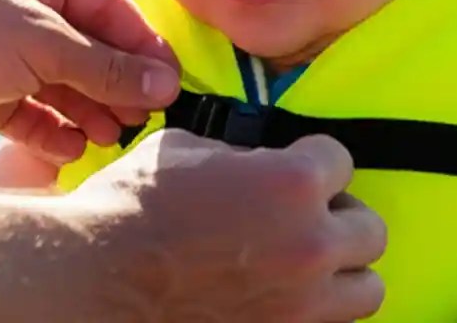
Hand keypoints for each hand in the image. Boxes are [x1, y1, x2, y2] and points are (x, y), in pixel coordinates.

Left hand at [0, 0, 180, 163]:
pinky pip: (33, 116)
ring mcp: (6, 57)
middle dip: (118, 85)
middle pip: (90, 52)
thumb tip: (165, 85)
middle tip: (149, 116)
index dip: (143, 45)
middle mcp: (27, 12)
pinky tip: (75, 147)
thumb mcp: (45, 42)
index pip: (111, 9)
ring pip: (65, 88)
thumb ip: (107, 68)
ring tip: (115, 136)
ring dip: (91, 112)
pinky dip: (54, 132)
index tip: (173, 80)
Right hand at [61, 129, 387, 320]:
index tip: (291, 170)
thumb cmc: (129, 210)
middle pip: (368, 230)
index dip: (311, 162)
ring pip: (367, 289)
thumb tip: (259, 161)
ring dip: (341, 273)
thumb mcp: (188, 150)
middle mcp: (312, 246)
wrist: (88, 281)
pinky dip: (314, 312)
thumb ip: (242, 155)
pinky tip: (280, 297)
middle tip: (302, 220)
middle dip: (336, 219)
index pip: (340, 159)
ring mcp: (302, 306)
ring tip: (304, 266)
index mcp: (292, 183)